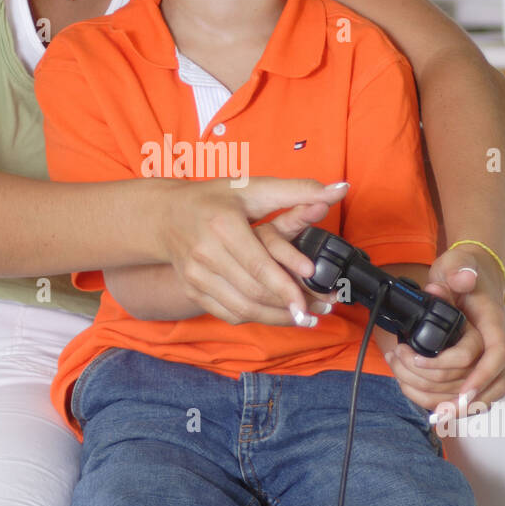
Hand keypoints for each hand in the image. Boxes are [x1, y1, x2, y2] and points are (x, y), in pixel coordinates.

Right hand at [158, 177, 348, 326]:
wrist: (165, 215)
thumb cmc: (215, 198)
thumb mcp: (254, 187)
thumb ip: (299, 191)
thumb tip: (339, 189)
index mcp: (222, 225)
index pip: (258, 265)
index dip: (285, 286)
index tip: (308, 301)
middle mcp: (205, 253)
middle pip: (253, 291)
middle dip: (289, 306)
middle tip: (321, 309)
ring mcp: (196, 276)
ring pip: (242, 308)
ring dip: (277, 318)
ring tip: (307, 318)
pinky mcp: (193, 290)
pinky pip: (229, 314)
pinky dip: (257, 318)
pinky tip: (278, 316)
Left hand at [380, 244, 504, 414]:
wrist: (473, 276)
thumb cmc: (463, 272)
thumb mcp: (456, 264)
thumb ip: (459, 271)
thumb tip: (463, 278)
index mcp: (494, 322)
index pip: (498, 353)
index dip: (483, 375)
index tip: (464, 392)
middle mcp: (499, 344)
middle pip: (496, 383)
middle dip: (466, 400)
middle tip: (435, 406)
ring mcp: (493, 358)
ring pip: (488, 395)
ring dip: (459, 407)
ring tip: (432, 412)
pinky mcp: (482, 367)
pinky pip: (477, 395)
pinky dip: (457, 405)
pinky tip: (434, 409)